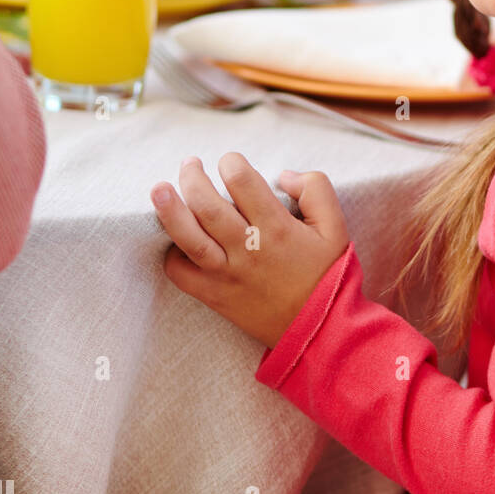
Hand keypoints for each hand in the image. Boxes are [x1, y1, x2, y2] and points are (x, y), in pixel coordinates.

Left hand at [150, 154, 349, 349]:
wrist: (319, 331)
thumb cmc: (326, 275)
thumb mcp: (335, 227)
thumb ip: (316, 189)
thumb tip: (284, 175)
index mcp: (277, 228)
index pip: (242, 182)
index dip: (231, 162)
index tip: (230, 162)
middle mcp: (248, 249)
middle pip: (207, 206)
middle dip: (192, 178)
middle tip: (190, 164)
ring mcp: (228, 275)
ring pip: (189, 239)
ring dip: (169, 210)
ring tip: (158, 188)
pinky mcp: (215, 297)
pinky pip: (182, 276)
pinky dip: (171, 256)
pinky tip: (174, 240)